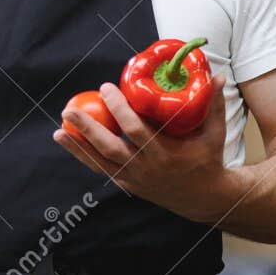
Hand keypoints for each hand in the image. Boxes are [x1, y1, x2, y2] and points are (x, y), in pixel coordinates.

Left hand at [53, 78, 238, 223]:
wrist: (203, 198)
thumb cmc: (208, 159)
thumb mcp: (215, 133)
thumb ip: (213, 104)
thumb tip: (217, 75)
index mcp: (164, 153)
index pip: (135, 129)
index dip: (119, 108)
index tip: (106, 88)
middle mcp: (145, 168)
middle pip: (109, 147)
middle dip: (88, 128)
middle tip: (70, 109)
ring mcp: (134, 179)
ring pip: (100, 162)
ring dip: (77, 146)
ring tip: (58, 130)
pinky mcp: (128, 185)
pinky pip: (102, 170)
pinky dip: (84, 157)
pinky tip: (70, 144)